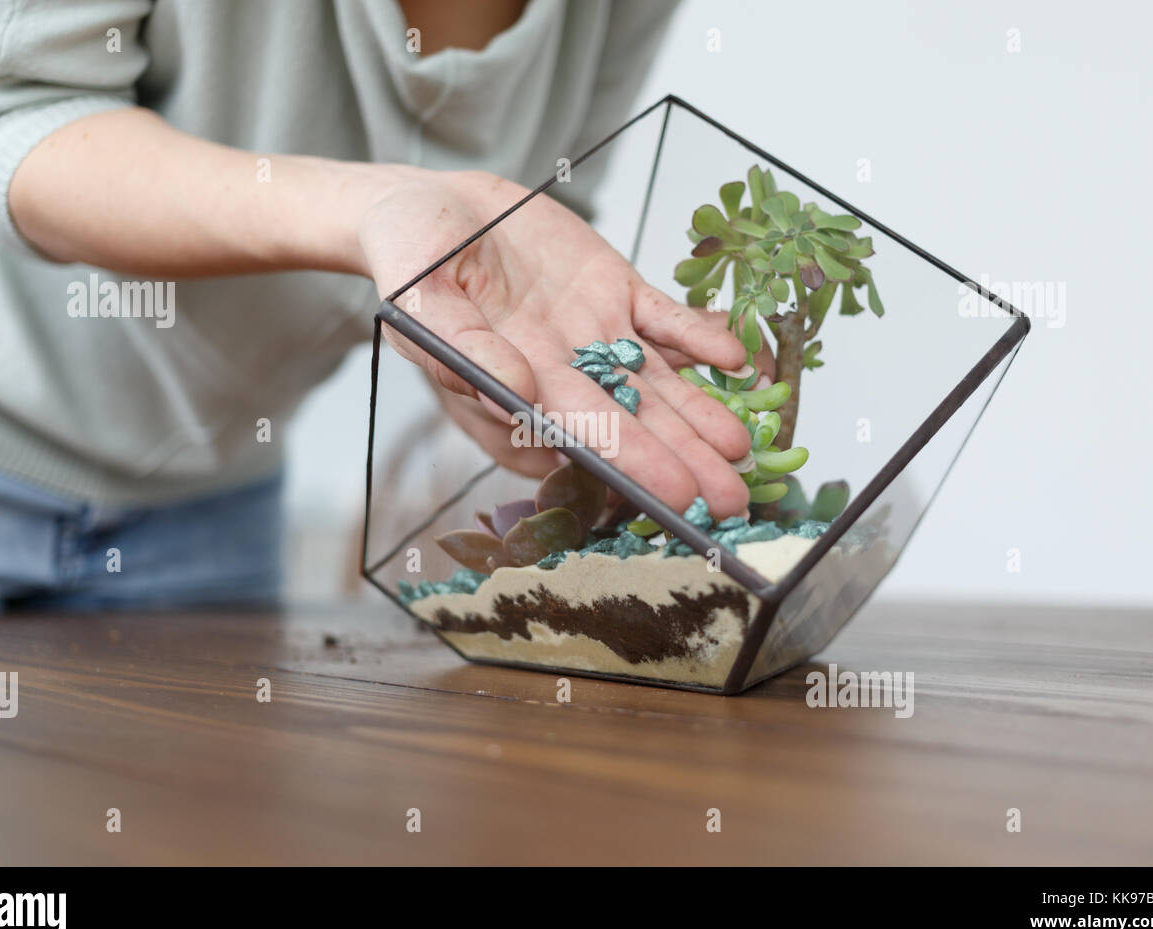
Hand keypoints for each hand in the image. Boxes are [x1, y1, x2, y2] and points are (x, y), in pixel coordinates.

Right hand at [359, 170, 752, 518]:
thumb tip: (518, 395)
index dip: (630, 465)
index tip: (672, 496)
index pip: (581, 434)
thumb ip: (464, 350)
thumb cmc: (409, 257)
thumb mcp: (419, 300)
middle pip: (634, 422)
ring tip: (743, 450)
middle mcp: (564, 371)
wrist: (431, 203)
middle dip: (683, 462)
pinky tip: (736, 361)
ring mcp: (595, 334)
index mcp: (517, 385)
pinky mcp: (614, 291)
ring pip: (659, 383)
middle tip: (730, 501)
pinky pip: (665, 319)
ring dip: (702, 415)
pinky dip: (699, 337)